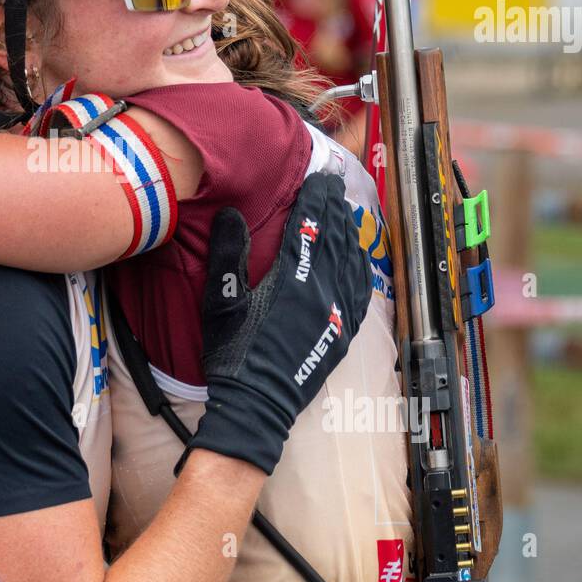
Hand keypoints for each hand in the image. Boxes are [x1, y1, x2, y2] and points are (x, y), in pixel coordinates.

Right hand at [189, 172, 371, 474]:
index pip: (308, 226)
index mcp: (290, 279)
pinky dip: (360, 268)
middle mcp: (320, 291)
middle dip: (334, 208)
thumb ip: (227, 255)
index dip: (315, 198)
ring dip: (349, 233)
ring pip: (350, 261)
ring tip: (347, 213)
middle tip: (334, 186)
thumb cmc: (234, 354)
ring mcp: (335, 313)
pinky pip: (359, 292)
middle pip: (333, 238)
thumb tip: (232, 215)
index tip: (318, 178)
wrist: (258, 403)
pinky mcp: (342, 333)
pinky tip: (360, 259)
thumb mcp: (220, 302)